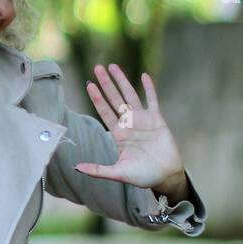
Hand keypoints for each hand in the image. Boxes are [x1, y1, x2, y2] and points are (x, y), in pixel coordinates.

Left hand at [75, 63, 185, 192]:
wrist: (165, 177)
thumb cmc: (142, 176)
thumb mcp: (118, 173)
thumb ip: (98, 170)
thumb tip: (77, 168)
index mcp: (118, 134)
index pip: (105, 112)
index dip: (97, 98)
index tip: (89, 84)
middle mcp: (129, 124)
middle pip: (115, 99)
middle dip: (106, 84)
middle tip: (97, 68)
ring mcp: (143, 120)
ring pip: (131, 96)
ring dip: (122, 81)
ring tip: (113, 66)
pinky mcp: (158, 120)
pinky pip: (153, 101)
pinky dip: (149, 88)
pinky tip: (144, 76)